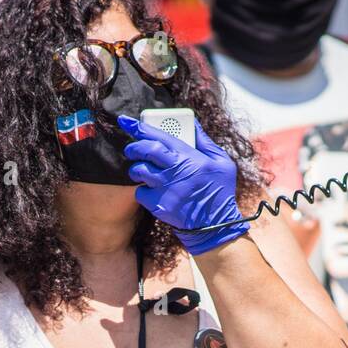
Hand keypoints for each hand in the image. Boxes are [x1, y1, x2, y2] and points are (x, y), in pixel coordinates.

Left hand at [118, 114, 248, 254]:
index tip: (125, 121)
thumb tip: (192, 123)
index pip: (159, 136)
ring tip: (142, 172)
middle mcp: (175, 170)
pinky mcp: (158, 205)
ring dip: (136, 170)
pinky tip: (152, 191)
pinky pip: (140, 192)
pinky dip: (142, 191)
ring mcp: (165, 189)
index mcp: (189, 156)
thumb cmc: (219, 191)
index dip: (140, 127)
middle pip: (145, 151)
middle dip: (133, 147)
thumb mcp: (221, 161)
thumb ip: (205, 141)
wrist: (215, 226)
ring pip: (139, 171)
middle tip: (131, 149)